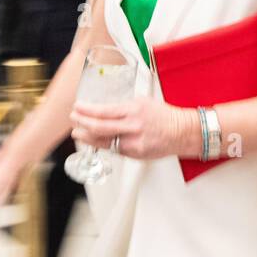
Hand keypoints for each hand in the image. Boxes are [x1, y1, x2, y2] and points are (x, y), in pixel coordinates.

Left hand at [70, 96, 195, 159]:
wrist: (182, 132)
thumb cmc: (165, 116)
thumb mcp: (143, 103)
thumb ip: (124, 106)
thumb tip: (104, 108)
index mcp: (134, 111)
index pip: (103, 111)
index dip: (86, 110)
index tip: (77, 108)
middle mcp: (132, 127)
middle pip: (99, 127)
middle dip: (82, 123)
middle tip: (74, 119)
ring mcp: (133, 143)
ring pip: (103, 142)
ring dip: (87, 137)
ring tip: (78, 132)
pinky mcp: (134, 154)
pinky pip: (113, 149)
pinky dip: (102, 144)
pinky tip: (96, 140)